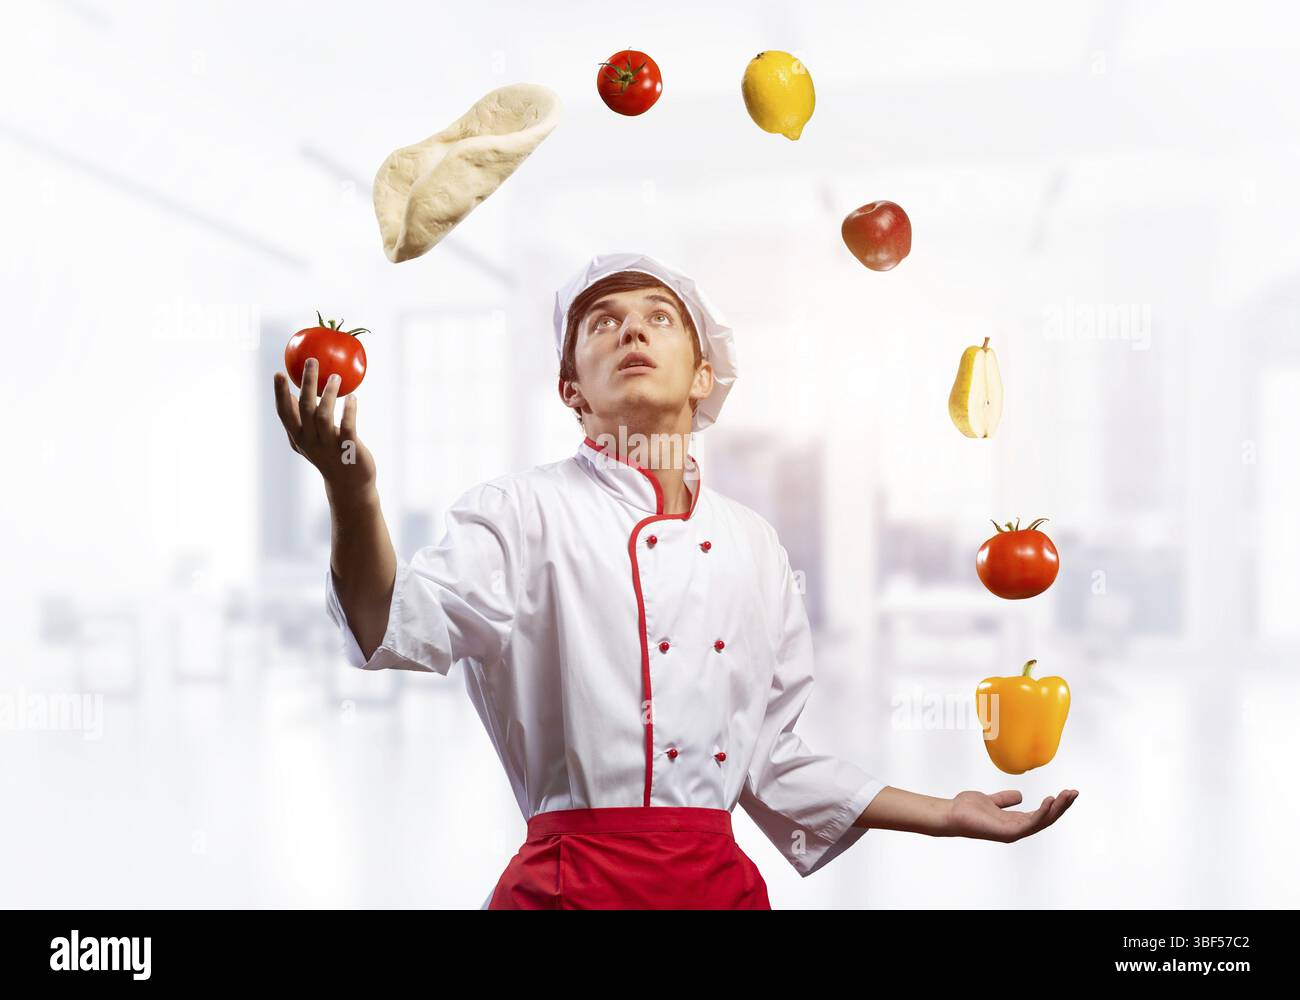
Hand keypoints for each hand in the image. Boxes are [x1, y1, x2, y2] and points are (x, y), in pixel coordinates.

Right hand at [273, 359, 376, 499]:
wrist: (349, 484)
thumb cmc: (329, 456)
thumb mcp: (309, 440)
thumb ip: (298, 420)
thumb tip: (290, 393)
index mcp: (299, 437)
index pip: (284, 413)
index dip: (280, 393)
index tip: (279, 373)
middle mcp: (310, 441)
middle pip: (305, 408)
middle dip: (307, 383)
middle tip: (312, 361)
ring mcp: (329, 446)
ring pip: (324, 415)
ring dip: (330, 393)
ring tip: (336, 377)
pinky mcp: (348, 450)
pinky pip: (347, 427)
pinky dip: (349, 410)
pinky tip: (353, 398)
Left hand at [941, 788, 1077, 842]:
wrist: (951, 813)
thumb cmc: (967, 809)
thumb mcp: (991, 800)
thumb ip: (1005, 799)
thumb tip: (1019, 795)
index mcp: (1015, 821)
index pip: (1041, 814)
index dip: (1055, 805)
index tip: (1067, 792)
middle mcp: (1016, 828)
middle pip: (1046, 818)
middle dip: (1062, 806)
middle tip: (1074, 792)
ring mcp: (1013, 832)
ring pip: (1042, 821)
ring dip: (1056, 808)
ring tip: (1067, 794)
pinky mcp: (1006, 833)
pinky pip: (1029, 824)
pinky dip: (1041, 813)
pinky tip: (1049, 801)